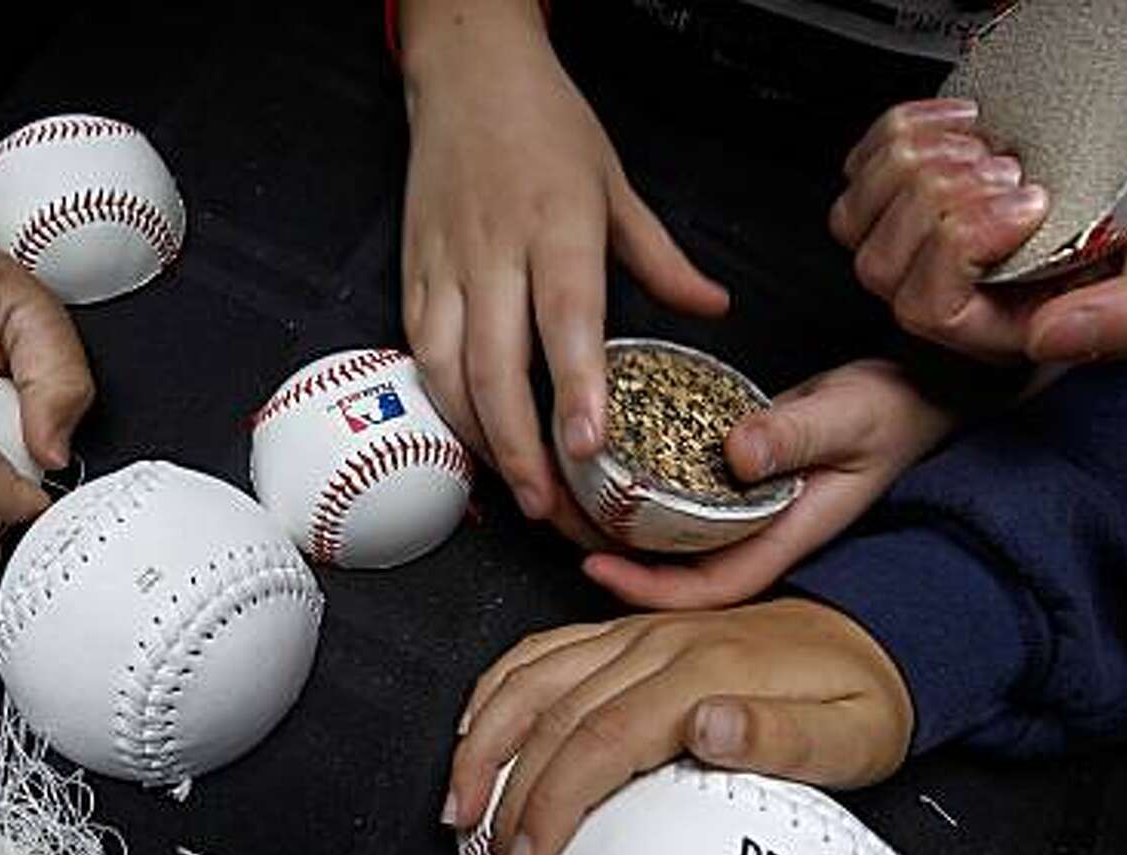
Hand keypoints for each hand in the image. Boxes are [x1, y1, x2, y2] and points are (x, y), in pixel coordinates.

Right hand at [399, 0, 726, 540]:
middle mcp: (495, 252)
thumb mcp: (617, 182)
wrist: (466, 73)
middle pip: (496, 369)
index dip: (575, 388)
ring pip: (449, 375)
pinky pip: (422, 359)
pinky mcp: (414, 277)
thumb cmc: (546, 126)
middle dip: (522, 449)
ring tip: (521, 494)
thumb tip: (713, 309)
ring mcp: (446, 268)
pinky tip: (478, 444)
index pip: (565, 318)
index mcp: (557, 225)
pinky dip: (448, 409)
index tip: (589, 446)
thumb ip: (662, 257)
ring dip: (483, 443)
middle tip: (554, 509)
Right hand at [446, 599, 911, 854]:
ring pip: (530, 678)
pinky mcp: (625, 633)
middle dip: (507, 795)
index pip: (601, 740)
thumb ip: (784, 736)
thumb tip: (705, 728)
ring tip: (457, 807)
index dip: (554, 802)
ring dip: (482, 742)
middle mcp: (657, 645)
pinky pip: (541, 650)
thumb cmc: (860, 699)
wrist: (872, 633)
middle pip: (553, 718)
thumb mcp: (855, 734)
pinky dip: (495, 690)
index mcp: (705, 673)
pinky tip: (472, 730)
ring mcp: (635, 634)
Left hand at [583, 361, 956, 609]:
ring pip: (663, 536)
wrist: (914, 394)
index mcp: (784, 535)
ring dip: (609, 520)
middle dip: (609, 552)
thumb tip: (738, 451)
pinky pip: (670, 499)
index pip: (710, 587)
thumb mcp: (850, 416)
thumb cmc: (892, 412)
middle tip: (553, 516)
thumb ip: (797, 433)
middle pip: (671, 569)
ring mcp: (739, 510)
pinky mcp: (727, 480)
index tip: (597, 564)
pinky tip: (593, 468)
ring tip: (559, 492)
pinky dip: (630, 490)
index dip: (649, 588)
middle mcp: (753, 532)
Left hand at [832, 84, 1126, 362]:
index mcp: (1013, 323)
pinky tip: (964, 120)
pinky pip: (858, 170)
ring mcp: (929, 240)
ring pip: (856, 221)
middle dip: (941, 200)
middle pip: (883, 268)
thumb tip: (1048, 338)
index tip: (1033, 198)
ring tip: (991, 142)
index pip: (932, 309)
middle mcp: (961, 290)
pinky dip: (901, 132)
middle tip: (1014, 165)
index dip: (961, 246)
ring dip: (916, 164)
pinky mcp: (914, 187)